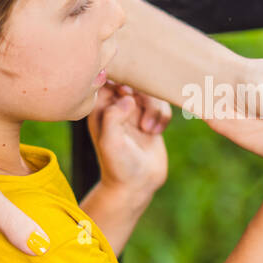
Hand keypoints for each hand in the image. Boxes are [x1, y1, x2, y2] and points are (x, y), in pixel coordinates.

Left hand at [87, 80, 167, 194]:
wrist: (137, 185)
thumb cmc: (118, 165)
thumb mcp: (110, 142)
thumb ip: (113, 116)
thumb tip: (128, 97)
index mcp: (100, 107)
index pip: (107, 77)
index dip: (121, 78)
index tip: (127, 93)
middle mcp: (116, 106)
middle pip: (133, 79)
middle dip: (142, 94)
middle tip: (140, 115)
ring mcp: (134, 111)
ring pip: (150, 91)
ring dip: (154, 108)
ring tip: (148, 130)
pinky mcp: (150, 117)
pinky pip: (162, 103)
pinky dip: (163, 116)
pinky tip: (156, 132)